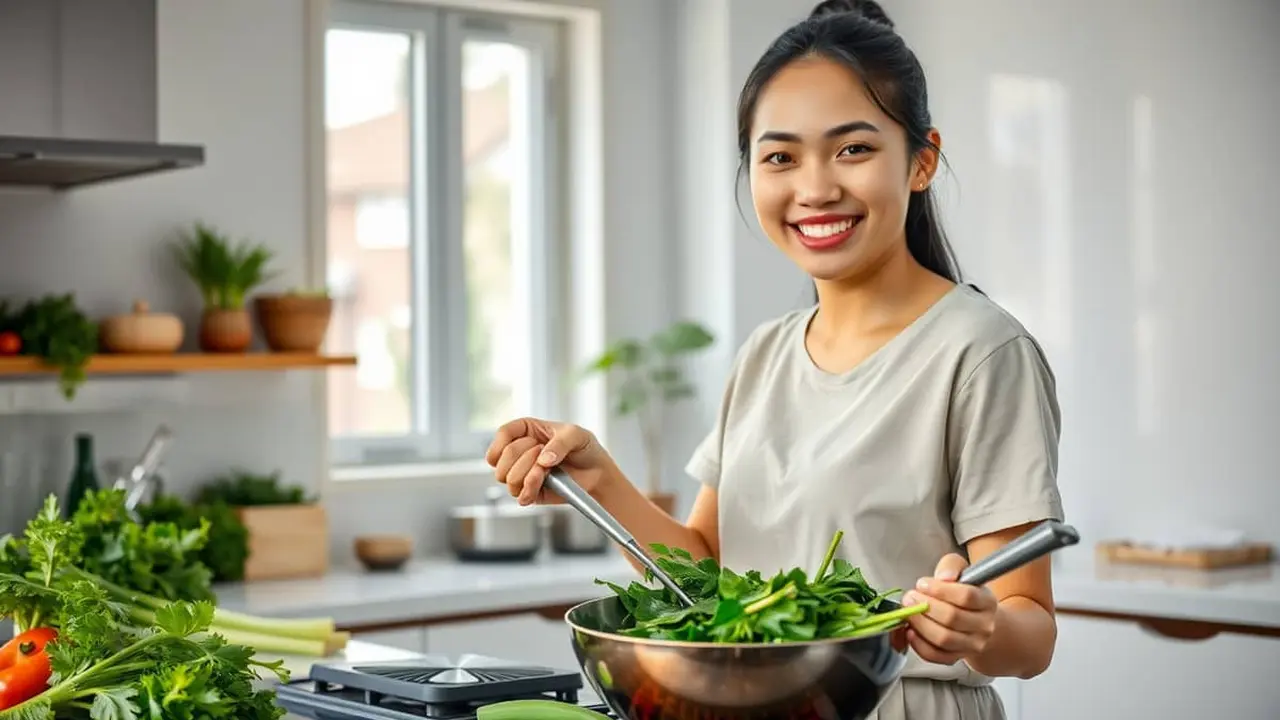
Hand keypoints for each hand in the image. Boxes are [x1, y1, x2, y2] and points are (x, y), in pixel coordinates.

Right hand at [484, 417, 615, 505]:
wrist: (597, 473)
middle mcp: (520, 452)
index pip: (503, 433)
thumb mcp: (575, 435)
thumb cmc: (585, 448)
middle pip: (500, 458)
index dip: (506, 440)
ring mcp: (523, 473)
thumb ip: (559, 443)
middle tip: (543, 453)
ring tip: (546, 468)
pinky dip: (530, 488)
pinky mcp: (529, 491)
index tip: (524, 444)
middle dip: (524, 457)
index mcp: (527, 431)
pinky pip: (518, 494)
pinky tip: (544, 481)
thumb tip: (543, 459)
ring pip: (506, 477)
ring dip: (527, 473)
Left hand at [902, 553, 997, 665]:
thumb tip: (944, 577)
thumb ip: (951, 566)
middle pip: (952, 618)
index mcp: (987, 602)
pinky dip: (919, 645)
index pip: (966, 597)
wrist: (976, 620)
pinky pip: (936, 656)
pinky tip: (911, 631)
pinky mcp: (956, 658)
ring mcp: (971, 645)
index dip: (940, 590)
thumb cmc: (963, 593)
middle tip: (910, 597)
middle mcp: (984, 626)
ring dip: (920, 624)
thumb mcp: (961, 571)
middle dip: (925, 606)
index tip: (922, 584)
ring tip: (908, 611)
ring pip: (943, 639)